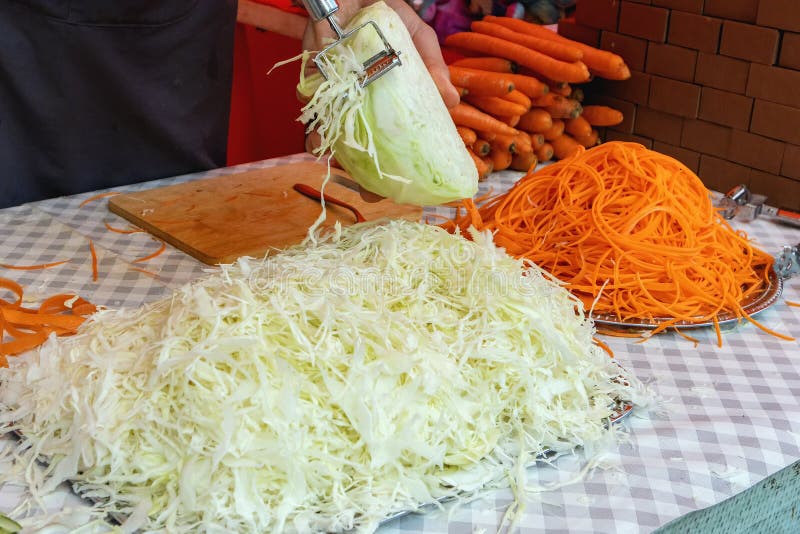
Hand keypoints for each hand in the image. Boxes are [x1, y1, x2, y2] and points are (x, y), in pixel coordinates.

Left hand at [301, 0, 457, 202]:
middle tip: (370, 194)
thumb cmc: (385, 14)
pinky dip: (314, 133)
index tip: (404, 189)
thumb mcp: (417, 38)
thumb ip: (432, 66)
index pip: (396, 140)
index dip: (399, 167)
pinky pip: (313, 117)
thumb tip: (452, 101)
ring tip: (346, 176)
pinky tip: (316, 145)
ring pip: (337, 141)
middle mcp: (365, 106)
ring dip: (339, 161)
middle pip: (364, 151)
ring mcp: (339, 100)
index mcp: (390, 101)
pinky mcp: (314, 88)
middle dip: (365, 179)